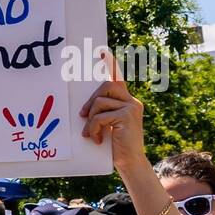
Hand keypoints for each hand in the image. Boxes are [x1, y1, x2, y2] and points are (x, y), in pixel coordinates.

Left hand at [79, 51, 145, 172]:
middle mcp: (132, 101)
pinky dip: (93, 128)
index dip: (111, 65)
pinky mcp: (127, 116)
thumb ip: (101, 113)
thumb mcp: (107, 126)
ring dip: (90, 120)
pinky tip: (97, 139)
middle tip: (83, 116)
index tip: (102, 52)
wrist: (130, 162)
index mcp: (126, 101)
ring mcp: (131, 108)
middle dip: (90, 101)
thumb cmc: (115, 145)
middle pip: (105, 87)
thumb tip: (84, 109)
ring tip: (91, 134)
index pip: (117, 79)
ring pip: (99, 102)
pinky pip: (100, 116)